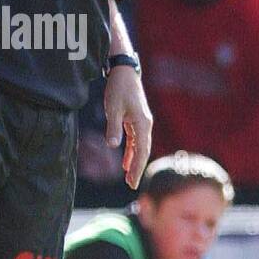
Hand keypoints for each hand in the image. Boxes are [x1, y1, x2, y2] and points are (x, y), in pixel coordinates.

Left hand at [103, 66, 152, 190]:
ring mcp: (142, 122)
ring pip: (140, 147)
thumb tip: (112, 146)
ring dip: (134, 162)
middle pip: (143, 151)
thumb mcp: (113, 109)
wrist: (124, 72)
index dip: (137, 168)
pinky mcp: (136, 120)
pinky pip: (135, 140)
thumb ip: (114, 128)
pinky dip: (131, 151)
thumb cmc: (118, 89)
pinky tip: (125, 162)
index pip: (141, 151)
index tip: (131, 182)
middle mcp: (145, 125)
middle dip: (137, 169)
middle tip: (131, 186)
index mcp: (143, 124)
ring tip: (128, 177)